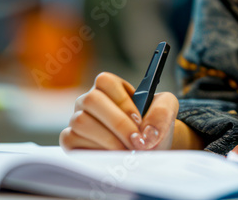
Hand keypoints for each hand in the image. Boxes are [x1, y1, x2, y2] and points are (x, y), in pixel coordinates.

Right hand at [60, 71, 189, 150]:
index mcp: (110, 87)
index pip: (105, 81)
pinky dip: (94, 151)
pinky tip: (111, 156)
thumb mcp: (167, 109)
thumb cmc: (153, 125)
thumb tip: (148, 132)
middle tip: (136, 141)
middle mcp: (89, 100)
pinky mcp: (70, 140)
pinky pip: (72, 141)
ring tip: (127, 152)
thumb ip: (163, 111)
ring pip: (81, 122)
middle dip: (117, 123)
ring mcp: (77, 119)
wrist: (148, 148)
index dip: (123, 101)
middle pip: (91, 100)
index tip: (139, 121)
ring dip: (108, 140)